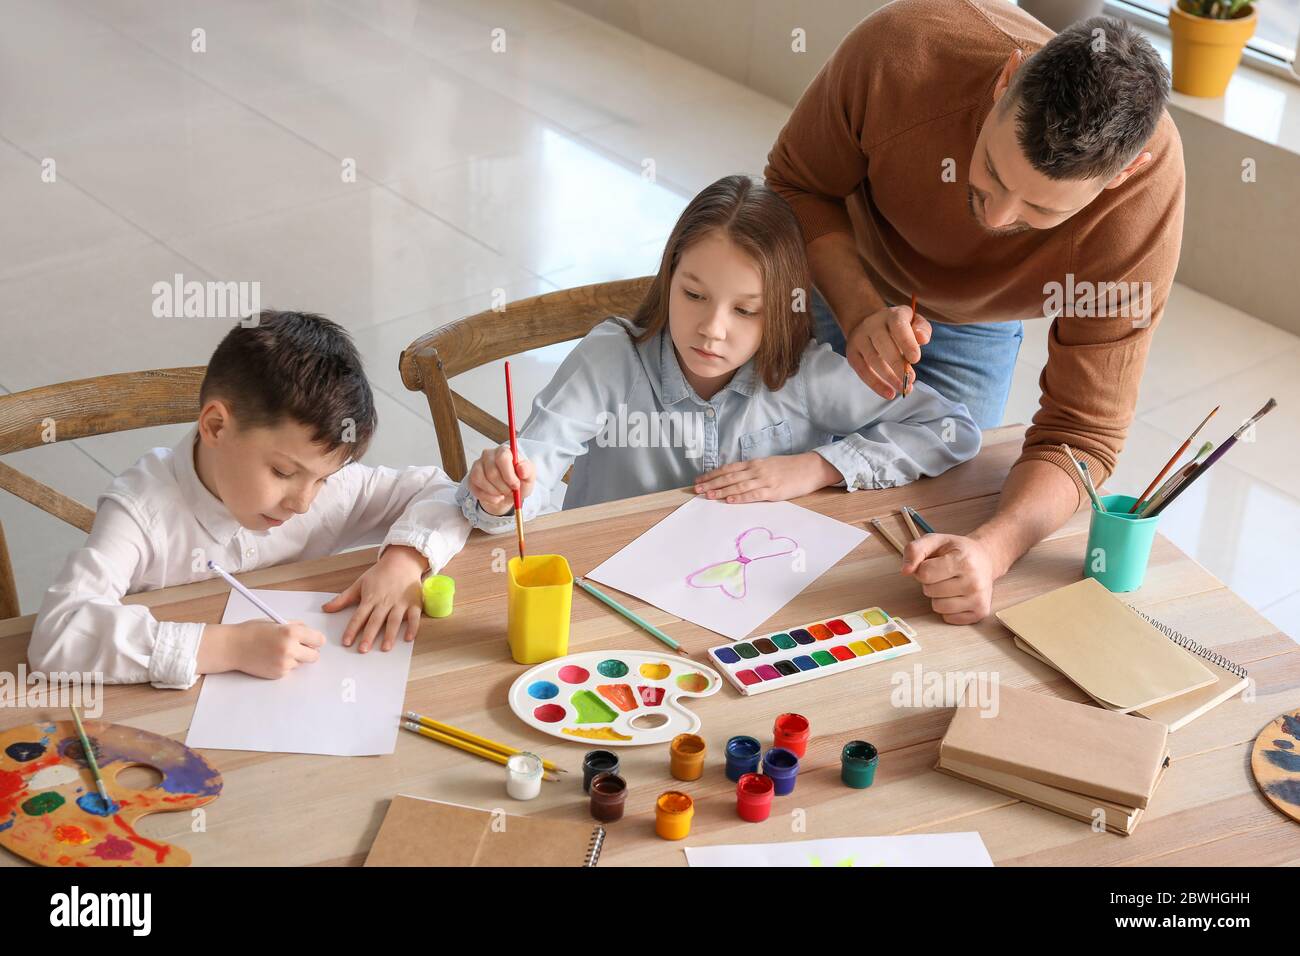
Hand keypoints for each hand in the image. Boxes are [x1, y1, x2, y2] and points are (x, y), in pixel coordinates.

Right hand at [228, 620, 324, 679]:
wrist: (232, 647)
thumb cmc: (252, 632)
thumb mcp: (276, 622)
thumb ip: (295, 626)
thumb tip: (309, 632)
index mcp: (292, 632)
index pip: (319, 640)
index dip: (316, 639)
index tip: (312, 640)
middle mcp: (290, 649)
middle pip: (315, 656)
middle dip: (309, 651)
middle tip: (299, 647)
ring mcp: (285, 663)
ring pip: (301, 663)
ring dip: (295, 658)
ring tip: (277, 650)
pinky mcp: (278, 673)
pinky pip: (289, 669)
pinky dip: (284, 664)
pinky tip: (271, 658)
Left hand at [323, 545, 426, 651]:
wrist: (402, 561)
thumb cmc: (380, 574)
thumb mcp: (359, 584)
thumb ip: (343, 598)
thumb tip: (325, 608)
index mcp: (371, 598)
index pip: (359, 616)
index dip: (352, 629)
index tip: (346, 642)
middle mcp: (385, 601)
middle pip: (376, 620)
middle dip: (369, 635)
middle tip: (363, 650)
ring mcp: (401, 602)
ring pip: (394, 620)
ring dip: (390, 634)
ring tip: (385, 648)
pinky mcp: (414, 603)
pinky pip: (414, 617)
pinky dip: (413, 627)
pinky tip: (408, 638)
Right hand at [468, 444, 535, 516]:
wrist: (509, 494)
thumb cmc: (519, 482)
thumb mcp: (529, 477)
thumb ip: (528, 471)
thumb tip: (521, 469)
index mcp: (504, 451)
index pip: (502, 457)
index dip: (508, 474)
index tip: (515, 485)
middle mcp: (489, 454)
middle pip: (491, 471)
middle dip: (503, 487)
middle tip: (510, 491)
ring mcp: (477, 465)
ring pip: (481, 479)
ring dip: (495, 492)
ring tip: (503, 494)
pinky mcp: (471, 477)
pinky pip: (475, 488)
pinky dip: (488, 497)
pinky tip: (496, 498)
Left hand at [694, 452, 841, 503]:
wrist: (811, 468)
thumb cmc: (790, 468)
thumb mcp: (768, 465)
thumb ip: (753, 471)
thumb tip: (736, 478)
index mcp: (755, 463)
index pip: (728, 468)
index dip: (713, 474)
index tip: (700, 479)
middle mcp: (757, 470)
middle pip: (729, 477)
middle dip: (712, 483)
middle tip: (697, 489)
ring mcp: (765, 480)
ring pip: (738, 486)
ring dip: (721, 491)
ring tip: (708, 495)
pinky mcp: (773, 491)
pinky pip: (753, 495)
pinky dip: (740, 498)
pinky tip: (729, 500)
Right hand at [845, 303, 930, 398]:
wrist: (869, 324)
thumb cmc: (899, 327)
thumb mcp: (914, 322)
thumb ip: (922, 329)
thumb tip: (922, 339)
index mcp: (891, 315)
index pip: (898, 326)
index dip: (906, 342)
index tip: (916, 359)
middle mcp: (872, 324)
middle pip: (883, 344)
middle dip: (898, 364)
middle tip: (910, 379)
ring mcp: (859, 338)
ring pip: (872, 359)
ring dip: (889, 377)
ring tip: (903, 388)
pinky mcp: (852, 353)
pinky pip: (862, 370)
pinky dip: (876, 385)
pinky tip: (889, 394)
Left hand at [900, 533, 995, 624]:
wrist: (985, 558)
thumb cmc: (957, 550)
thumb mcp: (934, 541)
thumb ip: (914, 550)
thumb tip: (905, 571)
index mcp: (963, 561)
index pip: (924, 574)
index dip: (922, 569)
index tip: (933, 563)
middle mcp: (974, 582)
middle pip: (930, 591)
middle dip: (931, 582)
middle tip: (944, 573)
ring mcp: (979, 599)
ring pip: (938, 607)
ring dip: (938, 596)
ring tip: (950, 584)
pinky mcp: (980, 612)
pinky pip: (948, 618)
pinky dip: (948, 608)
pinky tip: (958, 595)